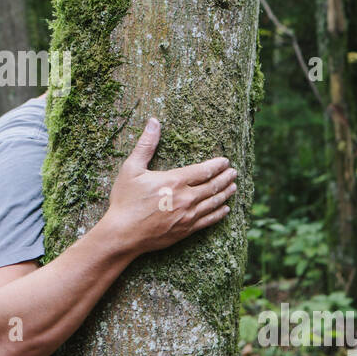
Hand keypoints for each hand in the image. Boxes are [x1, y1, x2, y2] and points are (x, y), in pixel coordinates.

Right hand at [101, 117, 237, 255]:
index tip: (225, 161)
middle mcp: (185, 198)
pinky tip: (225, 209)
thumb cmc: (125, 200)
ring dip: (225, 194)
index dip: (217, 165)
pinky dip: (219, 214)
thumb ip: (145, 145)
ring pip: (213, 203)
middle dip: (225, 178)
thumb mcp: (131, 169)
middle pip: (212, 186)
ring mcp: (187, 216)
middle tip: (234, 172)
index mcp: (174, 181)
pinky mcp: (185, 230)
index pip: (203, 170)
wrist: (122, 234)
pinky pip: (208, 221)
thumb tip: (153, 122)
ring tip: (234, 187)